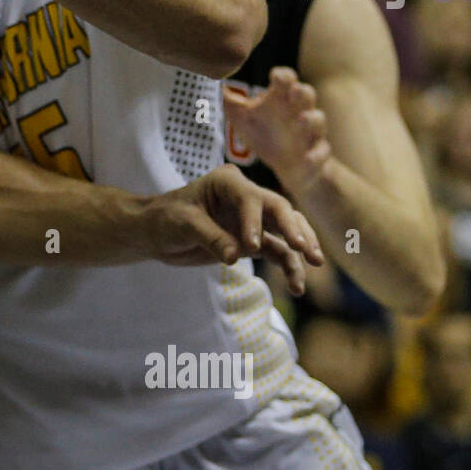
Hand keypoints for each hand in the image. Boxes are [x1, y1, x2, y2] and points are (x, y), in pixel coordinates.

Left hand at [136, 163, 322, 296]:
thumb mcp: (182, 224)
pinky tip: (296, 287)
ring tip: (315, 264)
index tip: (251, 247)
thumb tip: (235, 256)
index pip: (250, 199)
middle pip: (279, 210)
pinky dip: (289, 267)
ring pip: (286, 230)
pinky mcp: (253, 242)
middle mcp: (245, 197)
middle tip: (306, 249)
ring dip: (301, 247)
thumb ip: (210, 237)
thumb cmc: (164, 218)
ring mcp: (252, 220)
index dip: (254, 222)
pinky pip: (277, 252)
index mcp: (227, 182)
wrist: (155, 233)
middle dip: (294, 229)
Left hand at [223, 68, 331, 196]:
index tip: (276, 76)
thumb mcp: (243, 119)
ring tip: (302, 120)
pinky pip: (321, 153)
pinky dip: (316, 155)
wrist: (288, 168)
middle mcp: (298, 112)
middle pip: (307, 95)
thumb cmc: (265, 136)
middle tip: (295, 91)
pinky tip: (308, 158)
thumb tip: (213, 85)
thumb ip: (231, 103)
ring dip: (311, 119)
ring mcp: (310, 133)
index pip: (286, 80)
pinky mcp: (316, 154)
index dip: (283, 76)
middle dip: (302, 91)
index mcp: (281, 100)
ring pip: (317, 120)